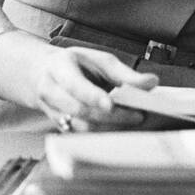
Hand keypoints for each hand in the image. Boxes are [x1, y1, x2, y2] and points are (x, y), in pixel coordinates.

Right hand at [27, 45, 156, 131]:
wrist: (42, 74)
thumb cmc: (76, 64)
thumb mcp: (99, 60)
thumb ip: (125, 74)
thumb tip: (152, 82)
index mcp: (59, 68)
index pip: (74, 85)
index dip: (91, 96)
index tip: (110, 104)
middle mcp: (50, 91)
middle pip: (79, 110)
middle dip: (110, 116)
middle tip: (138, 115)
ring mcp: (52, 112)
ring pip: (80, 127)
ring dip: (109, 127)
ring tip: (133, 121)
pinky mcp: (60, 127)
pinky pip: (82, 135)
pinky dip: (103, 134)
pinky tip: (121, 129)